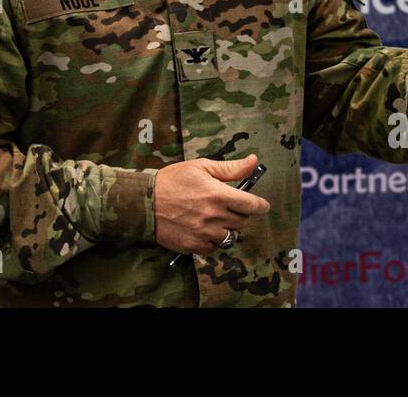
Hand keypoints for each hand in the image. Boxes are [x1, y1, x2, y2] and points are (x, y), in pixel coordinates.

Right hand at [154, 153, 269, 254]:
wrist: (144, 202)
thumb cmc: (172, 180)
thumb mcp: (201, 167)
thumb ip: (230, 168)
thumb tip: (254, 161)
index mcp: (218, 195)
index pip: (252, 205)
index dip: (261, 205)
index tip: (262, 205)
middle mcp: (214, 217)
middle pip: (242, 221)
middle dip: (240, 213)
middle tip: (227, 206)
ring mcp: (204, 234)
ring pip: (230, 236)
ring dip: (227, 227)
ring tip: (214, 217)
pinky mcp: (194, 246)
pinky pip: (214, 247)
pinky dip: (213, 239)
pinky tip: (203, 228)